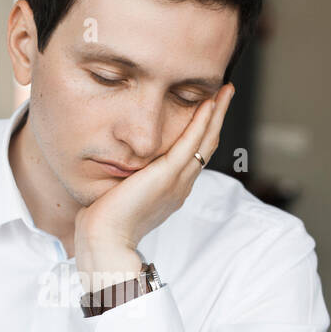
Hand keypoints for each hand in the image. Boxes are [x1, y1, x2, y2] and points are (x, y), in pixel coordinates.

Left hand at [75, 83, 235, 283]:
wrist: (104, 240)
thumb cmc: (104, 222)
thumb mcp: (121, 194)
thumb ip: (128, 179)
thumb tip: (119, 169)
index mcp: (171, 191)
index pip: (194, 155)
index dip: (203, 132)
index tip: (208, 111)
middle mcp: (180, 186)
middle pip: (207, 146)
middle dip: (218, 118)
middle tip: (226, 92)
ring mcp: (177, 181)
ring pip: (206, 142)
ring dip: (217, 114)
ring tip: (225, 91)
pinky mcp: (167, 176)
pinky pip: (191, 144)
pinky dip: (201, 123)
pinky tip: (208, 104)